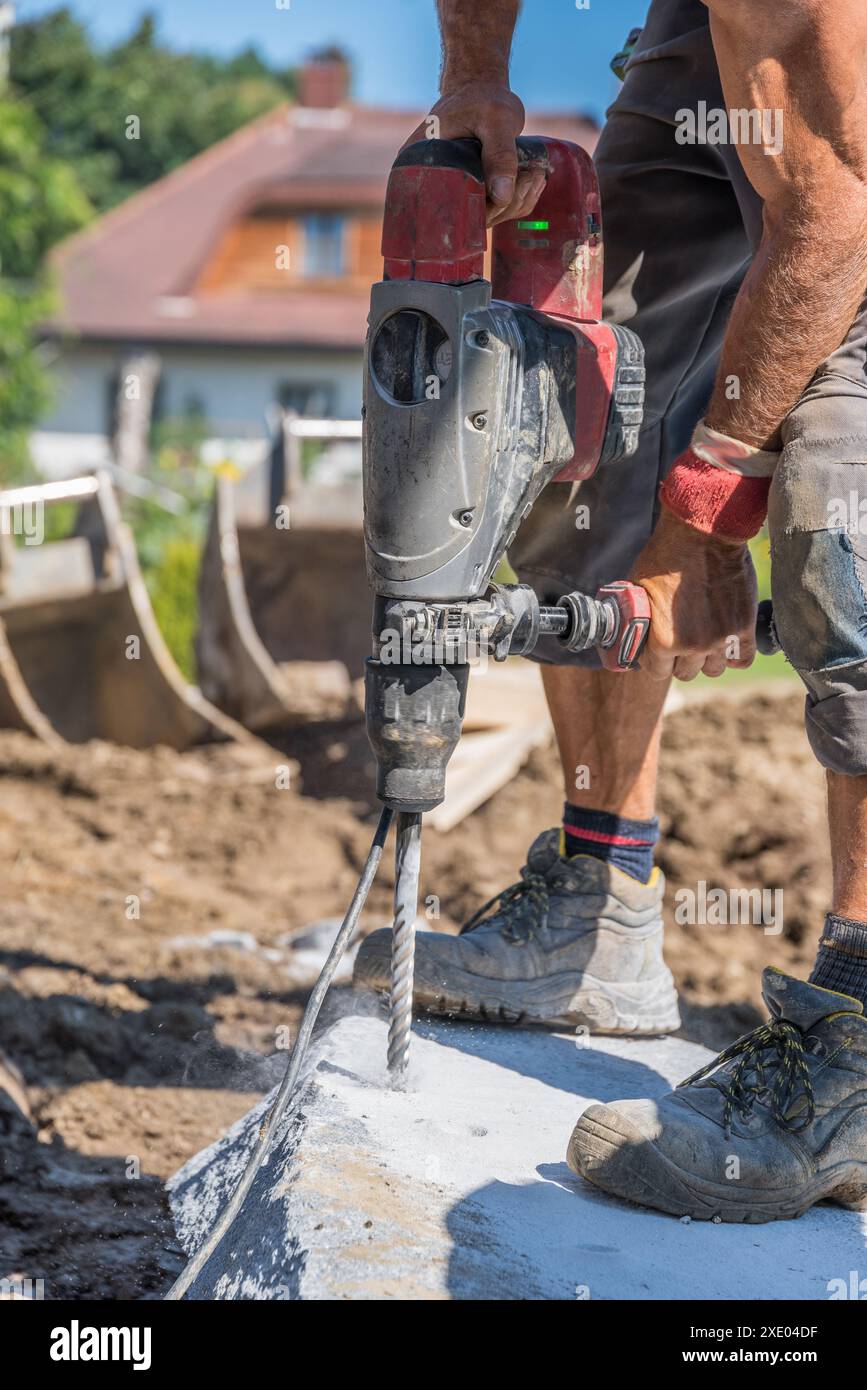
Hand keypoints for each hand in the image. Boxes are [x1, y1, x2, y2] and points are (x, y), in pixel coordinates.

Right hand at [404, 83, 544, 225]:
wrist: (480, 89)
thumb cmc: (482, 98)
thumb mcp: (494, 119)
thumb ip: (500, 154)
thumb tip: (502, 197)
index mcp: (422, 168)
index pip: (449, 208)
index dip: (482, 210)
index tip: (512, 189)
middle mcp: (433, 185)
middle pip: (471, 218)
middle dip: (507, 203)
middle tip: (533, 175)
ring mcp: (454, 191)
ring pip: (488, 217)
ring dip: (517, 201)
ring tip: (536, 174)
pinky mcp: (472, 192)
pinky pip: (495, 209)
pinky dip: (518, 200)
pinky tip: (532, 180)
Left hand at [630, 507, 758, 680]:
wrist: (702, 533)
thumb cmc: (664, 557)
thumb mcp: (636, 589)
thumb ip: (635, 619)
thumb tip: (626, 632)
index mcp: (663, 641)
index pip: (657, 671)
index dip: (655, 660)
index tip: (657, 649)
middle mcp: (693, 646)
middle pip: (685, 672)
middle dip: (679, 658)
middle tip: (679, 639)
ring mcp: (721, 638)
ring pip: (713, 669)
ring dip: (706, 658)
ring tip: (703, 638)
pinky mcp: (743, 626)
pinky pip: (742, 659)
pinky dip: (734, 655)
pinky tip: (726, 644)